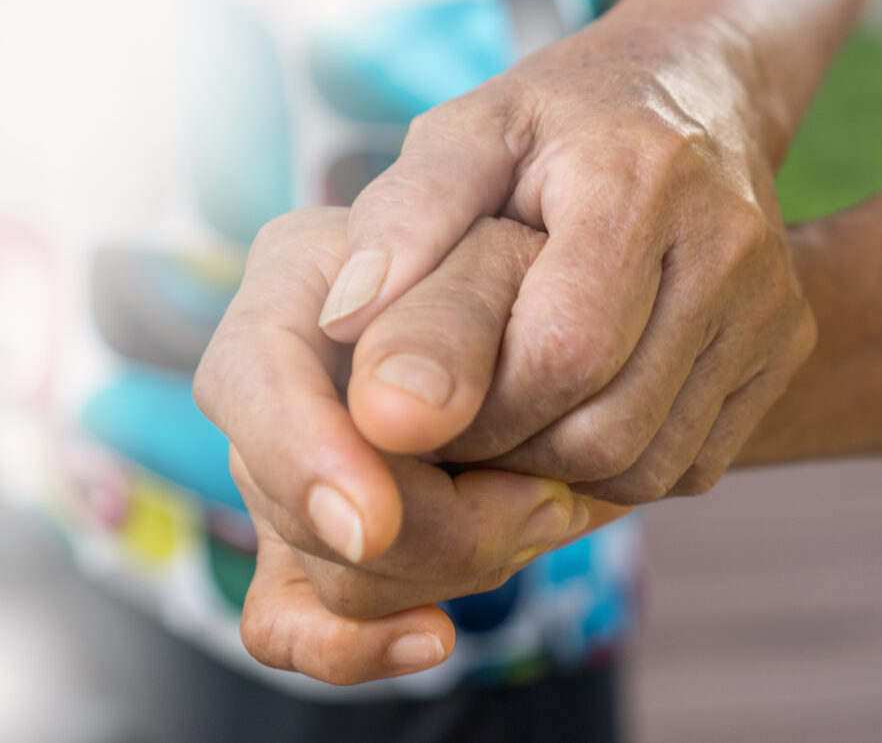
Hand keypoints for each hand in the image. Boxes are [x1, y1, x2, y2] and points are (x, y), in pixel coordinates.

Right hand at [194, 208, 626, 684]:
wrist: (595, 332)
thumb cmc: (551, 276)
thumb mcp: (518, 267)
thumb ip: (452, 320)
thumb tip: (389, 419)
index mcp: (302, 278)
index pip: (251, 382)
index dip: (305, 461)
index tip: (376, 522)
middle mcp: (276, 378)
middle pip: (303, 503)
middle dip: (439, 525)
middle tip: (551, 497)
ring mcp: (292, 470)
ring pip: (334, 575)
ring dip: (456, 565)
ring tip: (547, 508)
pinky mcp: (318, 549)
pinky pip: (300, 630)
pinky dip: (367, 647)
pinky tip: (432, 638)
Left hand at [313, 11, 815, 504]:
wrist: (700, 94)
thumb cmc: (567, 119)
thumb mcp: (471, 129)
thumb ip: (405, 216)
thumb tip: (343, 324)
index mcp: (642, 183)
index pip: (562, 352)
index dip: (478, 407)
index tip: (420, 406)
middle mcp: (728, 250)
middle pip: (610, 427)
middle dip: (513, 449)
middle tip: (458, 424)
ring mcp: (770, 308)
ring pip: (653, 464)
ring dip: (563, 472)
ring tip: (512, 420)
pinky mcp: (787, 350)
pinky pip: (692, 465)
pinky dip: (621, 468)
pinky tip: (578, 416)